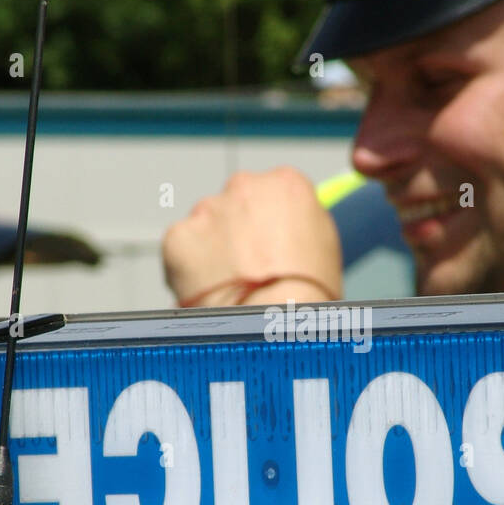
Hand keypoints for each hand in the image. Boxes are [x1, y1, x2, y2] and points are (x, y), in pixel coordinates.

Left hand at [162, 167, 342, 306]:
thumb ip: (301, 224)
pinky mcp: (178, 236)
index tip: (271, 246)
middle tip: (248, 269)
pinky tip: (210, 291)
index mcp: (286, 184)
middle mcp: (244, 186)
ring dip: (214, 248)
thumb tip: (288, 227)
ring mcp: (207, 209)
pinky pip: (182, 249)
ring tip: (229, 286)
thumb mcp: (325, 247)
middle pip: (237, 203)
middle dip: (239, 231)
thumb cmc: (307, 293)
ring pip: (207, 225)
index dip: (272, 223)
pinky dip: (189, 268)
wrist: (272, 321)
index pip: (274, 191)